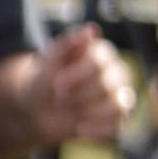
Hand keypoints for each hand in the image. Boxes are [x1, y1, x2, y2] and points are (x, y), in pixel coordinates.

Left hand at [21, 24, 134, 142]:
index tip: (57, 85)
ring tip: (70, 113)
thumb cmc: (45, 80)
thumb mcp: (48, 60)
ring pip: (116, 106)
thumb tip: (91, 30)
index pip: (100, 63)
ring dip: (86, 112)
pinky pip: (116, 126)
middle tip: (60, 99)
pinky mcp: (117, 119)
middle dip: (78, 96)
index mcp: (102, 54)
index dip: (77, 75)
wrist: (38, 109)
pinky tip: (79, 127)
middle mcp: (117, 74)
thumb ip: (68, 43)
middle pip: (107, 85)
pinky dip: (95, 129)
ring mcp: (119, 97)